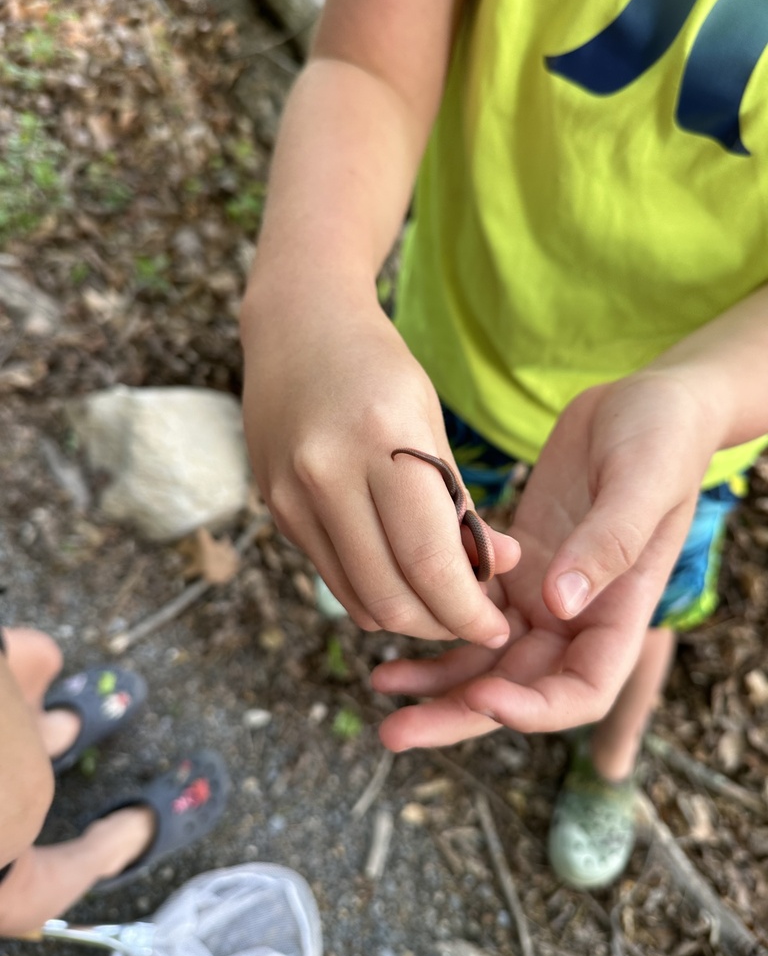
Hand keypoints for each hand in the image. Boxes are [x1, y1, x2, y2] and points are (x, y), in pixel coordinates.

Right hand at [242, 300, 518, 645]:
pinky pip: (332, 576)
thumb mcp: (430, 422)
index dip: (468, 611)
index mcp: (383, 441)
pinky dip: (372, 592)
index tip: (497, 626)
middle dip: (441, 625)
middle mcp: (327, 474)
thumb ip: (460, 502)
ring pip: (358, 598)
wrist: (296, 329)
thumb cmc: (378, 370)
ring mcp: (293, 496)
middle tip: (474, 621)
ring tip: (443, 602)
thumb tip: (502, 567)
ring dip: (408, 617)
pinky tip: (400, 578)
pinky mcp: (277, 510)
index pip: (430, 562)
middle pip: (390, 596)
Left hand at [372, 374, 722, 746]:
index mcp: (620, 612)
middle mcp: (578, 615)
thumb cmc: (660, 437)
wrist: (641, 402)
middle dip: (458, 713)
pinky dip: (432, 620)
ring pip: (483, 655)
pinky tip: (390, 621)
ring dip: (434, 678)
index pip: (581, 691)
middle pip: (517, 687)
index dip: (535, 708)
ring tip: (379, 687)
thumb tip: (559, 604)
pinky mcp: (512, 563)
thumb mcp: (643, 482)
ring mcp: (541, 592)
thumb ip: (608, 544)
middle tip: (397, 731)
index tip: (485, 696)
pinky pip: (466, 604)